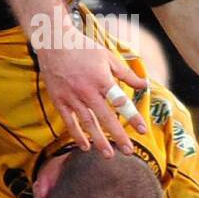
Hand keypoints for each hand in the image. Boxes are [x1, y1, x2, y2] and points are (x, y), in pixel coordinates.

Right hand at [36, 19, 147, 157]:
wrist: (53, 42)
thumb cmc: (83, 48)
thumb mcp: (108, 56)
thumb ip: (126, 74)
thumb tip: (144, 85)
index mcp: (102, 79)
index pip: (121, 102)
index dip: (133, 117)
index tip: (143, 130)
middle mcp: (87, 91)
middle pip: (105, 118)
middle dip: (118, 136)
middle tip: (129, 151)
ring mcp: (72, 97)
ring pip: (87, 123)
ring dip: (98, 141)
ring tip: (108, 155)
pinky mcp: (59, 100)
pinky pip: (69, 122)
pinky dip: (77, 135)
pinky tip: (85, 146)